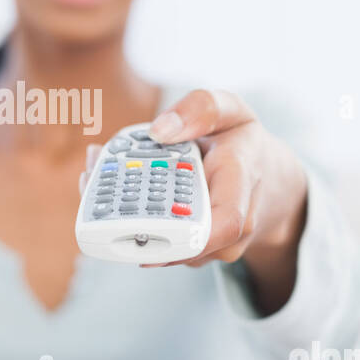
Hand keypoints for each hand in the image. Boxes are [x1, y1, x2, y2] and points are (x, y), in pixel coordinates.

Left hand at [80, 89, 310, 312]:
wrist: (268, 182)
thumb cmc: (244, 144)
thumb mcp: (233, 111)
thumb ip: (202, 108)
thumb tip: (160, 130)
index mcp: (241, 188)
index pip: (223, 224)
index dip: (182, 230)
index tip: (142, 217)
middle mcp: (230, 227)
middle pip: (177, 242)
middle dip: (128, 218)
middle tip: (91, 178)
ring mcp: (211, 246)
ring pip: (163, 246)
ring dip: (123, 219)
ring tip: (92, 176)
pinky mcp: (192, 251)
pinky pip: (160, 241)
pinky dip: (132, 221)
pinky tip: (107, 191)